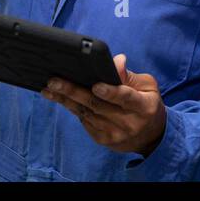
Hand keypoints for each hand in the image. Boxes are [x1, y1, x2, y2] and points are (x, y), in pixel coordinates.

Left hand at [41, 54, 166, 155]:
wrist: (150, 137)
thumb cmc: (147, 104)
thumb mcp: (147, 86)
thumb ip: (129, 75)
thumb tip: (116, 61)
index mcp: (143, 106)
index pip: (125, 98)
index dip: (110, 92)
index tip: (95, 85)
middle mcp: (128, 122)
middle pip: (97, 105)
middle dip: (74, 91)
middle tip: (55, 81)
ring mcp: (114, 134)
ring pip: (86, 113)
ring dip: (66, 100)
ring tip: (49, 88)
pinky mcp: (103, 139)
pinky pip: (84, 121)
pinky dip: (72, 108)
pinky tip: (59, 98)